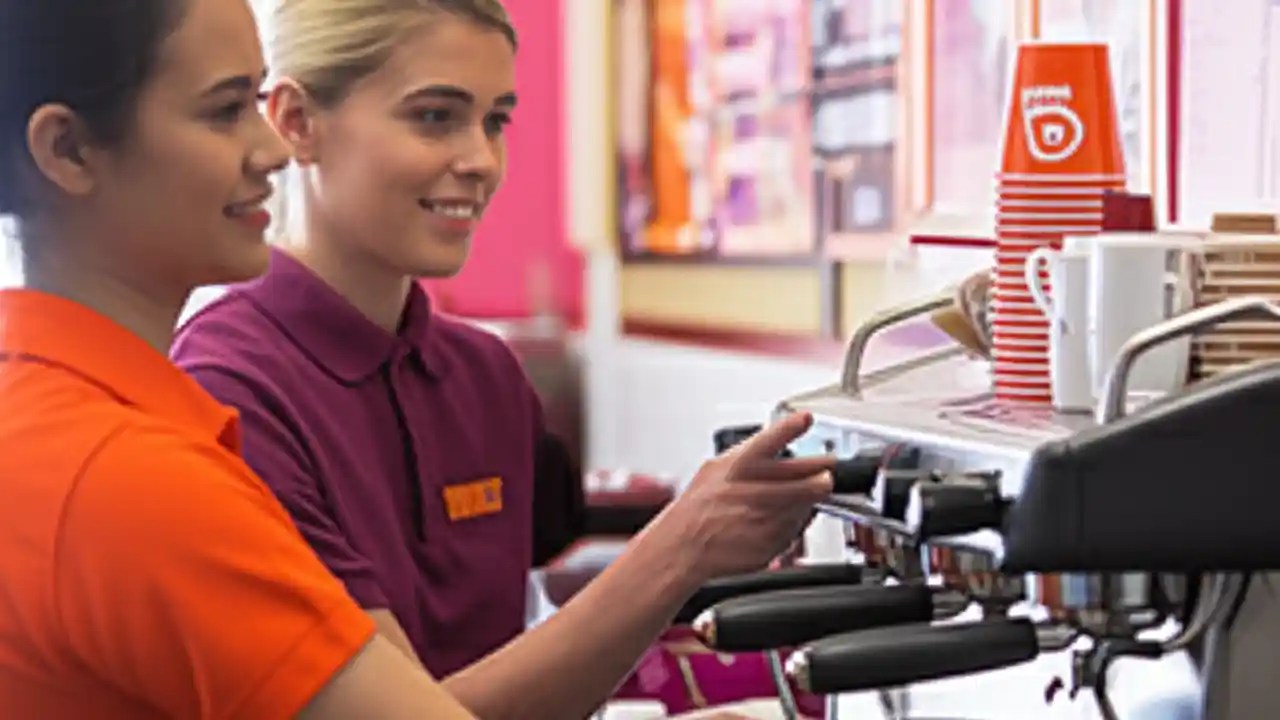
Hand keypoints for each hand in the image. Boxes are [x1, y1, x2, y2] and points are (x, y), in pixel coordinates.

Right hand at [653, 411, 834, 583]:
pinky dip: (792, 524)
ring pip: (805, 507)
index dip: (790, 428)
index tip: (805, 419)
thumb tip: (783, 444)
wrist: (683, 546)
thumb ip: (750, 455)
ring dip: (807, 502)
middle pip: (805, 482)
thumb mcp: (716, 469)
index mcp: (737, 468)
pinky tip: (777, 520)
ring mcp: (763, 520)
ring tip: (797, 498)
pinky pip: (794, 531)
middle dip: (822, 478)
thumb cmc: (699, 507)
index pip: (768, 440)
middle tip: (825, 476)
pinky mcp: (770, 543)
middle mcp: (752, 492)